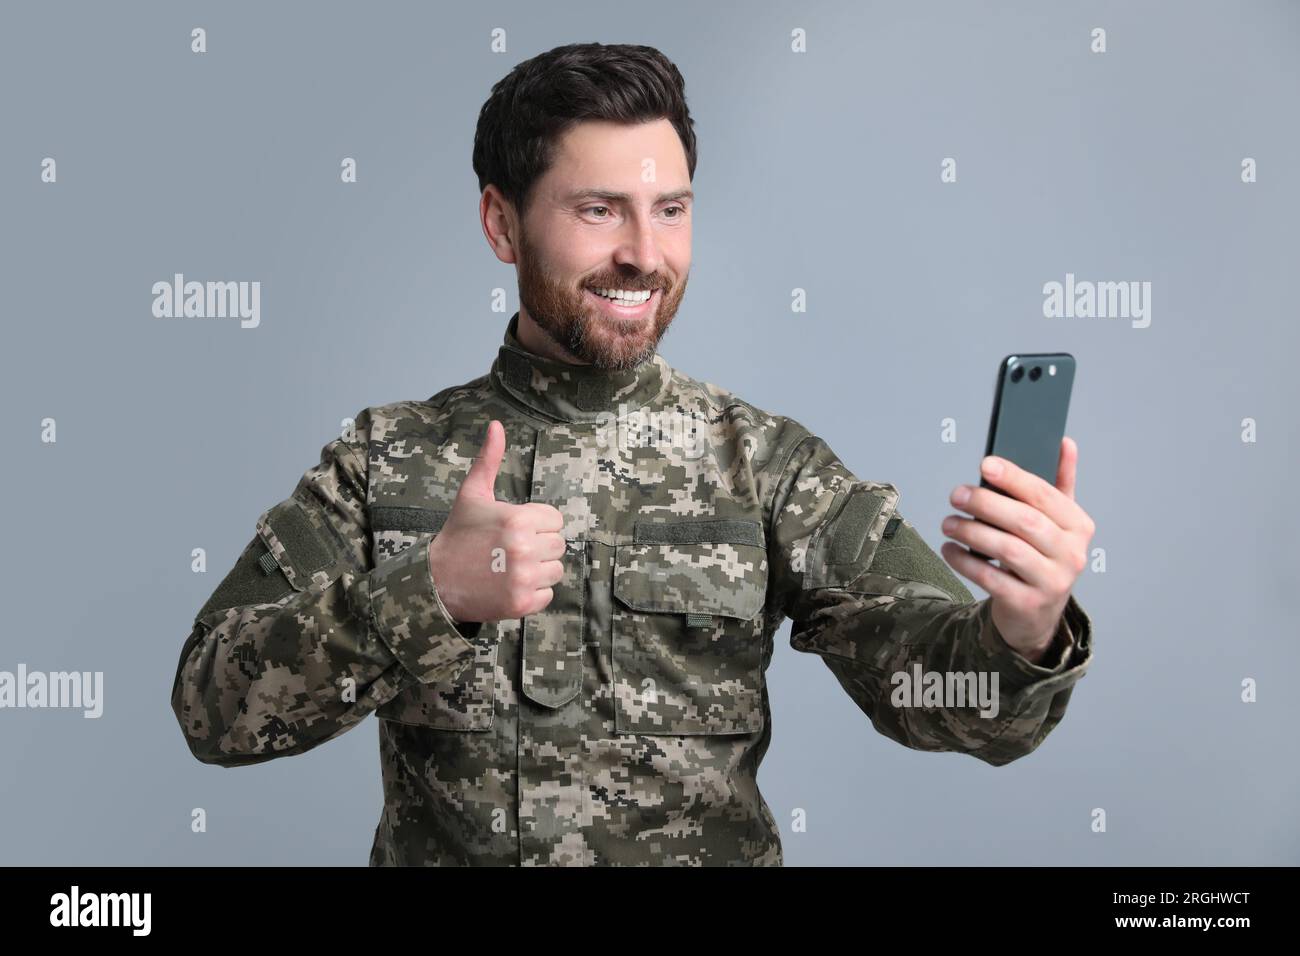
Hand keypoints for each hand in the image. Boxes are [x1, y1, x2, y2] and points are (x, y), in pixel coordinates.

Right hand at [427, 420, 566, 623]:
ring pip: (555, 571)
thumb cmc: (458, 534)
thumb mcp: (472, 494)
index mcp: (518, 519)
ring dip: (537, 570)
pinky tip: (509, 585)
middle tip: (509, 550)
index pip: (555, 520)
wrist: (436, 580)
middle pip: (558, 545)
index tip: (513, 530)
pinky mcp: (522, 603)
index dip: (536, 524)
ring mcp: (524, 578)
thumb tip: (496, 425)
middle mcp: (524, 548)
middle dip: (538, 547)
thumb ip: (488, 460)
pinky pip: (547, 595)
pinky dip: (532, 593)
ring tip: (509, 568)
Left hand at [938, 436, 1094, 661]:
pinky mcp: (1027, 604)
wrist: (1036, 614)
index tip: (985, 464)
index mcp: (1078, 526)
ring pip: (1007, 549)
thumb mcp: (1058, 522)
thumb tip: (1064, 442)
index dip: (1014, 478)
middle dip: (986, 503)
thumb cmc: (1042, 557)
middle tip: (956, 494)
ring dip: (971, 531)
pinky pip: (990, 577)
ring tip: (948, 522)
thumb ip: (1060, 483)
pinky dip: (965, 561)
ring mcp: (1051, 582)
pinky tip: (949, 549)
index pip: (1045, 495)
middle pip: (1025, 521)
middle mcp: (1071, 555)